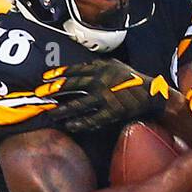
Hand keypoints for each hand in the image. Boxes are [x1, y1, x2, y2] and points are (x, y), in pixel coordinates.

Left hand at [44, 58, 171, 134]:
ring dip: (63, 109)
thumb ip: (98, 67)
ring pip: (79, 103)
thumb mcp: (115, 66)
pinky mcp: (113, 112)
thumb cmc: (133, 80)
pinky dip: (81, 122)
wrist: (152, 93)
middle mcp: (102, 80)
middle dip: (54, 90)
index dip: (59, 74)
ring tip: (50, 113)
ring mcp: (106, 97)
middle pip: (73, 85)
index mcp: (102, 68)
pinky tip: (70, 125)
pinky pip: (93, 118)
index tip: (44, 77)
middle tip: (39, 94)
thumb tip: (81, 68)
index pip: (75, 70)